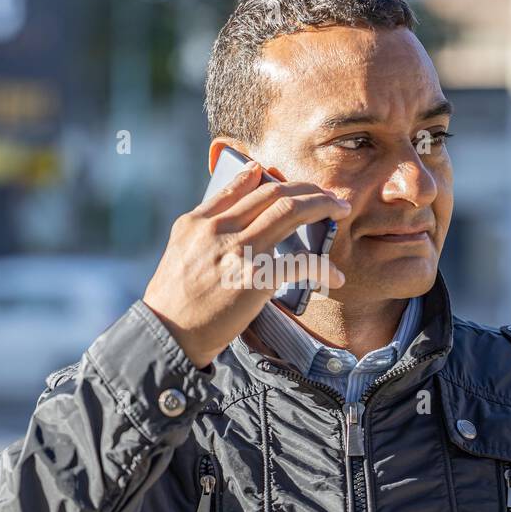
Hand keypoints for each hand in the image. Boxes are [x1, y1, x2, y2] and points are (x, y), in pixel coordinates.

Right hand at [142, 159, 349, 368]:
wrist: (170, 333)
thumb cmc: (175, 297)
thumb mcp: (181, 247)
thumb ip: (208, 221)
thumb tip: (241, 199)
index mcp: (199, 221)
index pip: (241, 184)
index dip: (272, 178)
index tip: (293, 183)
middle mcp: (220, 229)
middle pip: (273, 192)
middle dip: (308, 189)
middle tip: (329, 196)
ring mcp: (240, 252)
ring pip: (290, 212)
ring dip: (322, 206)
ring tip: (340, 211)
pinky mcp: (256, 279)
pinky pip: (300, 263)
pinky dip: (322, 267)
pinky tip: (335, 276)